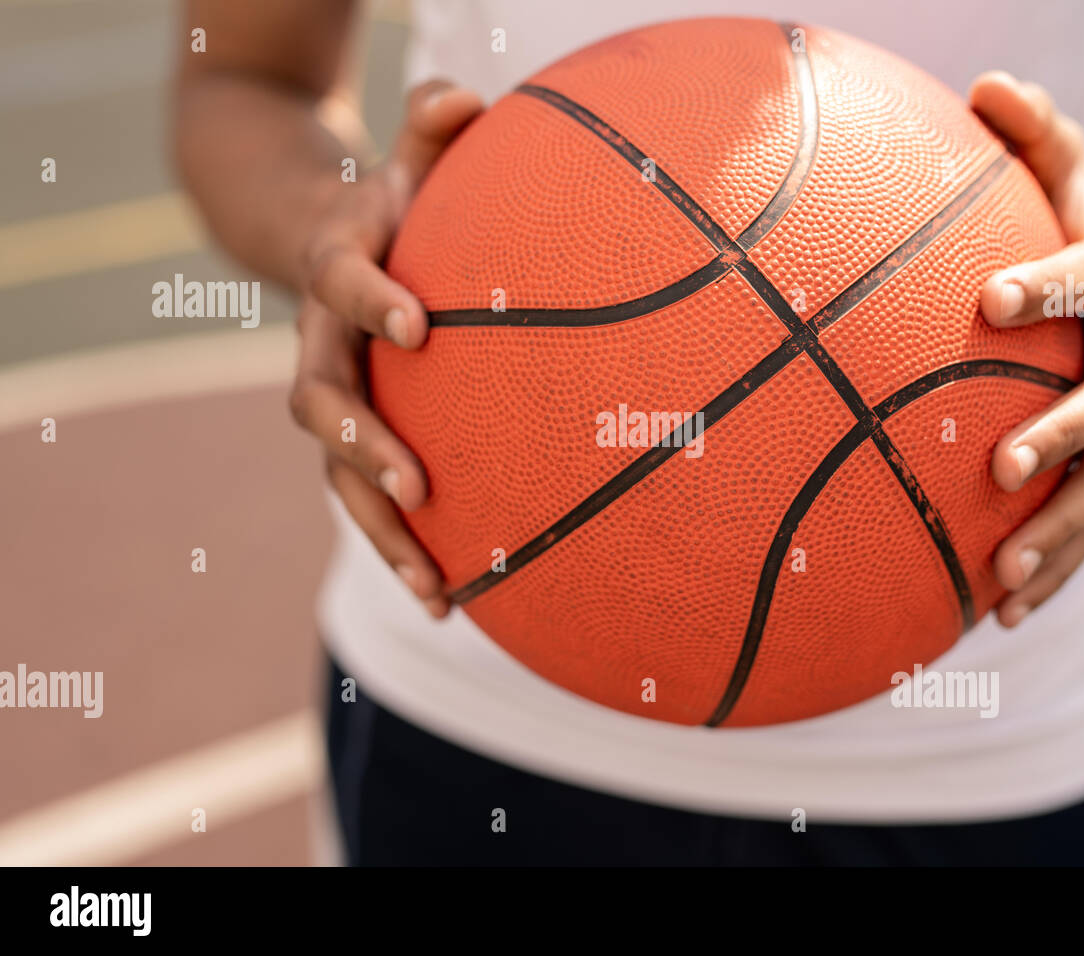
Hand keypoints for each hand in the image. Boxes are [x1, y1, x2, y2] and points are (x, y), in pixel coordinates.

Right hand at [288, 81, 481, 616]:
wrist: (324, 247)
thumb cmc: (391, 205)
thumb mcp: (408, 159)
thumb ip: (432, 126)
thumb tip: (468, 97)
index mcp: (335, 270)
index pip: (341, 283)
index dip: (371, 299)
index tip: (418, 325)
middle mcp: (320, 344)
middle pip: (320, 403)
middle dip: (362, 447)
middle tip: (415, 485)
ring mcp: (333, 401)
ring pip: (336, 474)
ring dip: (382, 532)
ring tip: (437, 590)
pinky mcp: (353, 443)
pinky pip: (368, 500)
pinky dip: (405, 548)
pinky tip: (456, 599)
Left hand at [969, 72, 1083, 626]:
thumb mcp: (1075, 171)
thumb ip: (1036, 135)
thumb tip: (985, 84)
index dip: (1048, 285)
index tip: (989, 300)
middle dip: (1064, 437)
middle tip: (999, 468)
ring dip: (1062, 534)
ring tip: (1003, 583)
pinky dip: (1057, 566)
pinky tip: (999, 613)